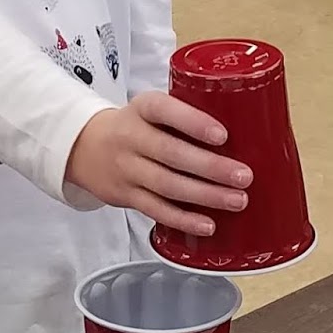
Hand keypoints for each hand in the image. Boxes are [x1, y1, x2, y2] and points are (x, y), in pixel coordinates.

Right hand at [65, 91, 252, 236]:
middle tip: (244, 176)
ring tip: (237, 200)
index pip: (165, 110)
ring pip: (167, 185)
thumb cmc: (136, 126)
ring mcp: (127, 169)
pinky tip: (207, 224)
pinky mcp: (127, 196)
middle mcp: (131, 137)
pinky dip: (183, 219)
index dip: (193, 123)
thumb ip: (186, 117)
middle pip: (170, 154)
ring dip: (204, 195)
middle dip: (210, 167)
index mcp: (142, 108)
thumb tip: (247, 133)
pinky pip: (156, 210)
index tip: (222, 135)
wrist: (85, 147)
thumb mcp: (152, 110)